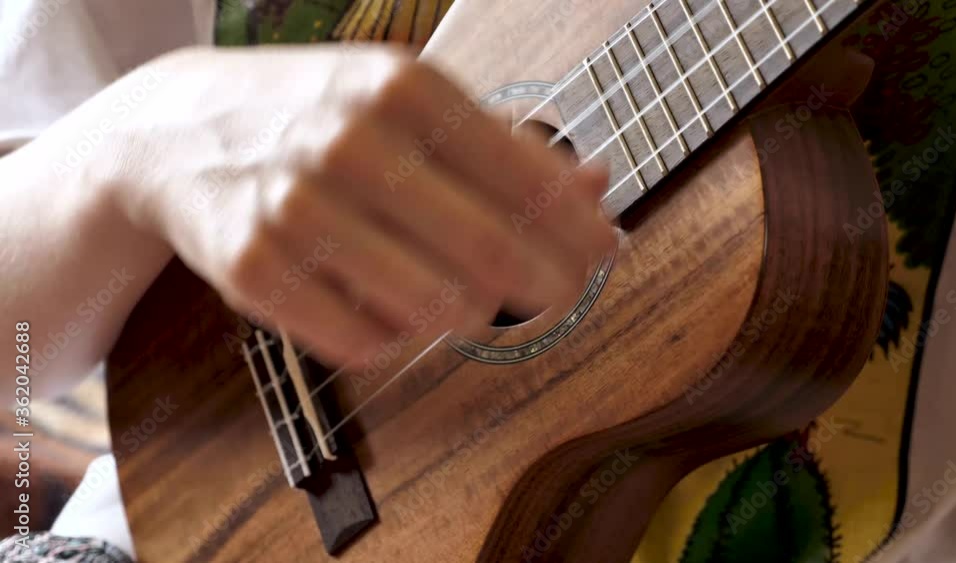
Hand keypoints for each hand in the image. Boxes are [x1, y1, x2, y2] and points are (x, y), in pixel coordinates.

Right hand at [106, 45, 615, 365]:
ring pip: (435, 307)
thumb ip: (502, 146)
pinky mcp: (255, 273)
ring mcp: (297, 209)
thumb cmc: (313, 117)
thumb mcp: (404, 102)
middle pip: (492, 250)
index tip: (605, 256)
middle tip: (559, 295)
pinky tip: (387, 308)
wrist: (173, 132)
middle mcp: (352, 142)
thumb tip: (595, 186)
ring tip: (465, 297)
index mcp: (403, 88)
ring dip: (469, 313)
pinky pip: (366, 342)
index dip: (579, 231)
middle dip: (547, 286)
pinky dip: (392, 335)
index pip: (526, 179)